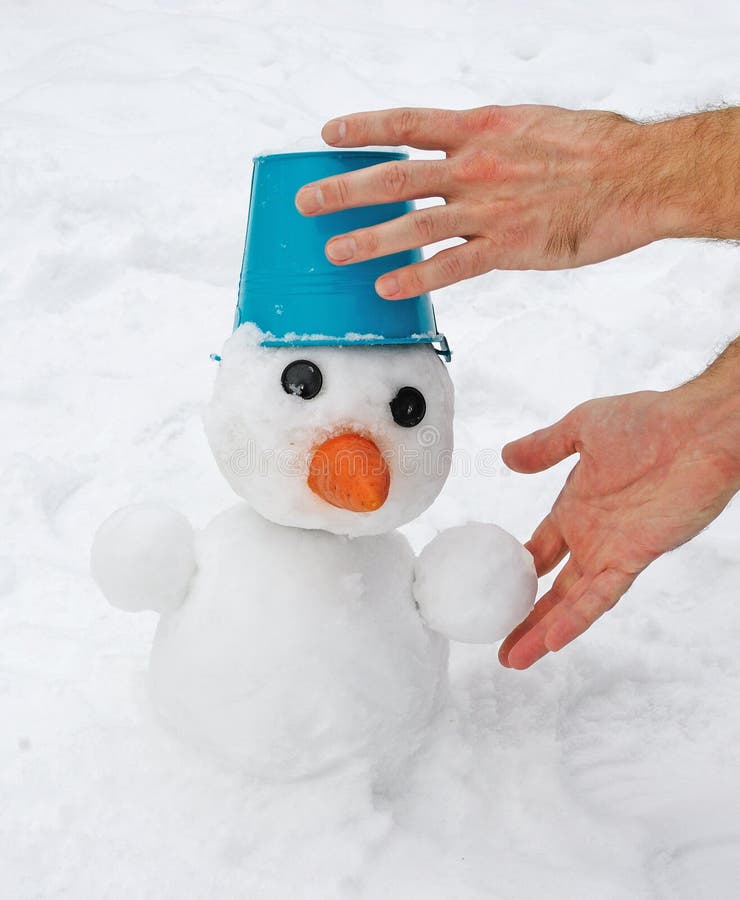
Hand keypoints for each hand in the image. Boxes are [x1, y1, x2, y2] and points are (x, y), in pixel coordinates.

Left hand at [295, 104, 665, 299]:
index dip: (363, 130)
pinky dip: (415, 277)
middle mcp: (474, 166)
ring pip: (411, 225)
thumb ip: (491, 140)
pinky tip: (386, 288)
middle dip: (344, 190)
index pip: (406, 125)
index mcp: (480, 127)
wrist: (638, 175)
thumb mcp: (533, 124)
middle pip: (393, 178)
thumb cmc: (594, 147)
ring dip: (367, 240)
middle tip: (309, 202)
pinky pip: (450, 266)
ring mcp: (487, 208)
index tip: (329, 135)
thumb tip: (466, 148)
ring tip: (334, 252)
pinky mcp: (507, 247)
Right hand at [498, 365, 739, 669]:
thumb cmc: (649, 420)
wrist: (698, 428)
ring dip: (541, 631)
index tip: (491, 590)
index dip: (517, 572)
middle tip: (498, 643)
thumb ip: (545, 447)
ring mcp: (612, 551)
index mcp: (576, 509)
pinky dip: (576, 619)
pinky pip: (600, 596)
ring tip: (511, 659)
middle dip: (524, 616)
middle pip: (551, 588)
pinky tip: (552, 640)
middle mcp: (592, 537)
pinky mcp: (634, 558)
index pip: (540, 550)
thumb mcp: (581, 427)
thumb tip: (507, 457)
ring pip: (571, 603)